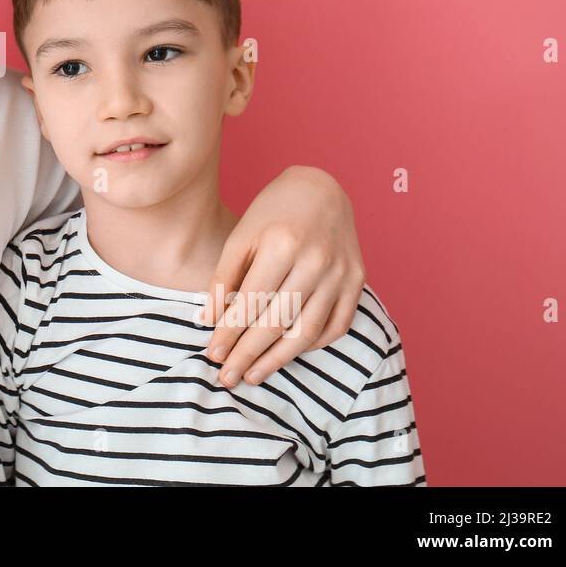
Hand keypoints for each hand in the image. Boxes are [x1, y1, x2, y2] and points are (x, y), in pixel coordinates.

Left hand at [200, 165, 364, 387]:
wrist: (320, 189)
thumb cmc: (272, 213)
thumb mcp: (241, 236)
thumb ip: (224, 278)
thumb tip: (208, 321)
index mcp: (282, 244)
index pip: (250, 302)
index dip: (230, 333)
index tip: (212, 355)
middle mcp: (316, 261)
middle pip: (277, 322)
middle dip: (248, 354)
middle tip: (228, 377)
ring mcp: (341, 274)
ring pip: (307, 331)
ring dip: (277, 360)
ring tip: (253, 375)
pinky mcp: (357, 282)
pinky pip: (336, 326)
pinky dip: (311, 345)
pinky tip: (287, 353)